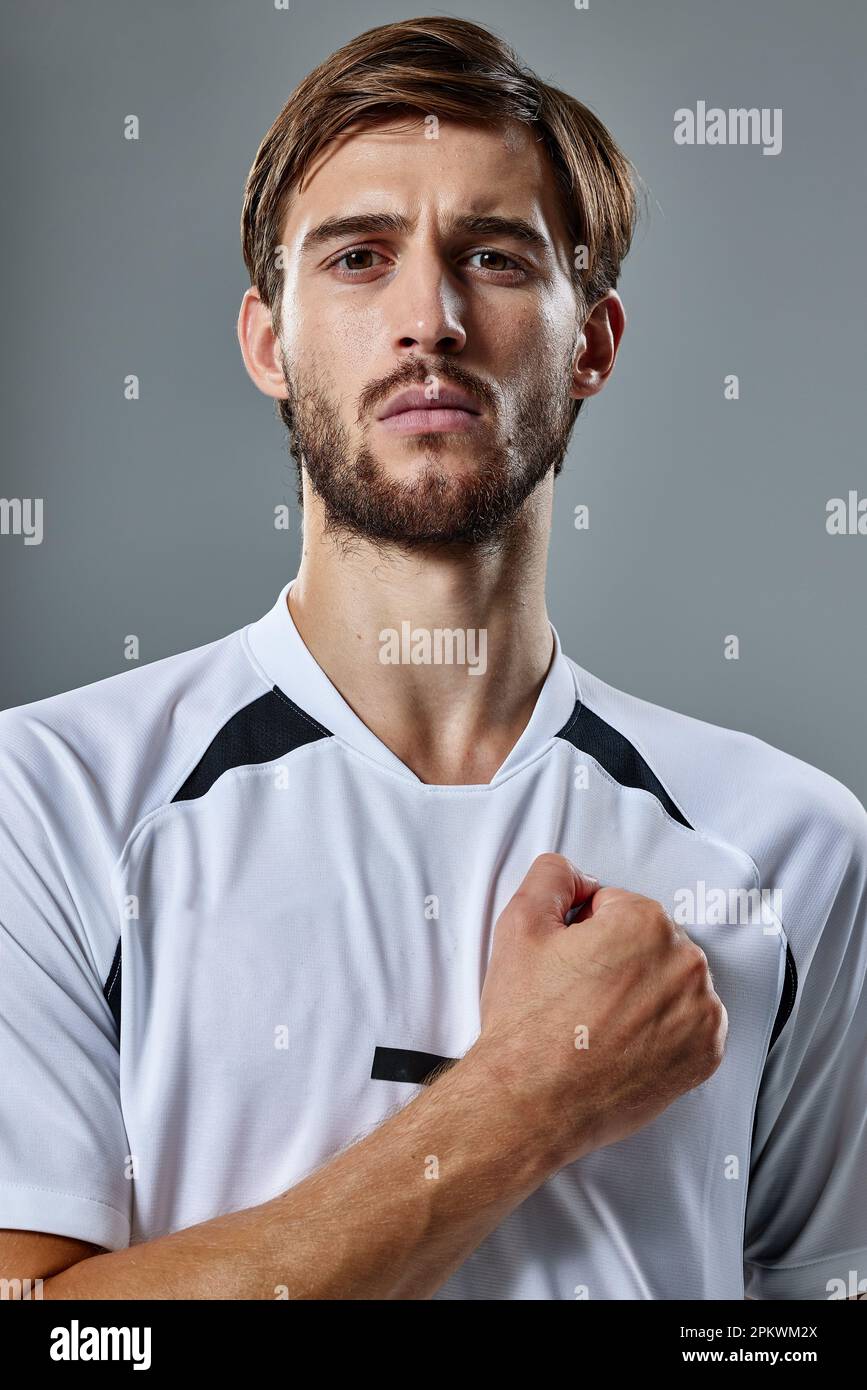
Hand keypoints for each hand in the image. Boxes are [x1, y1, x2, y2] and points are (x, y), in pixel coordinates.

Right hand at [470, 853, 727, 1167]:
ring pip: (669, 982)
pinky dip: (663, 1030)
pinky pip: (689, 1024)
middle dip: (617, 961)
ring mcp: (701, 1013)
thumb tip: (575, 876)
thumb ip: (552, 876)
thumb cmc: (528, 1026)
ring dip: (642, 993)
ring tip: (598, 1023)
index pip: (616, 908)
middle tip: (578, 996)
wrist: (532, 1102)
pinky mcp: (705, 1054)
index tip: (568, 966)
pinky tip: (624, 1043)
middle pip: (648, 943)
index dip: (584, 934)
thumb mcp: (519, 925)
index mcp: (645, 923)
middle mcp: (685, 963)